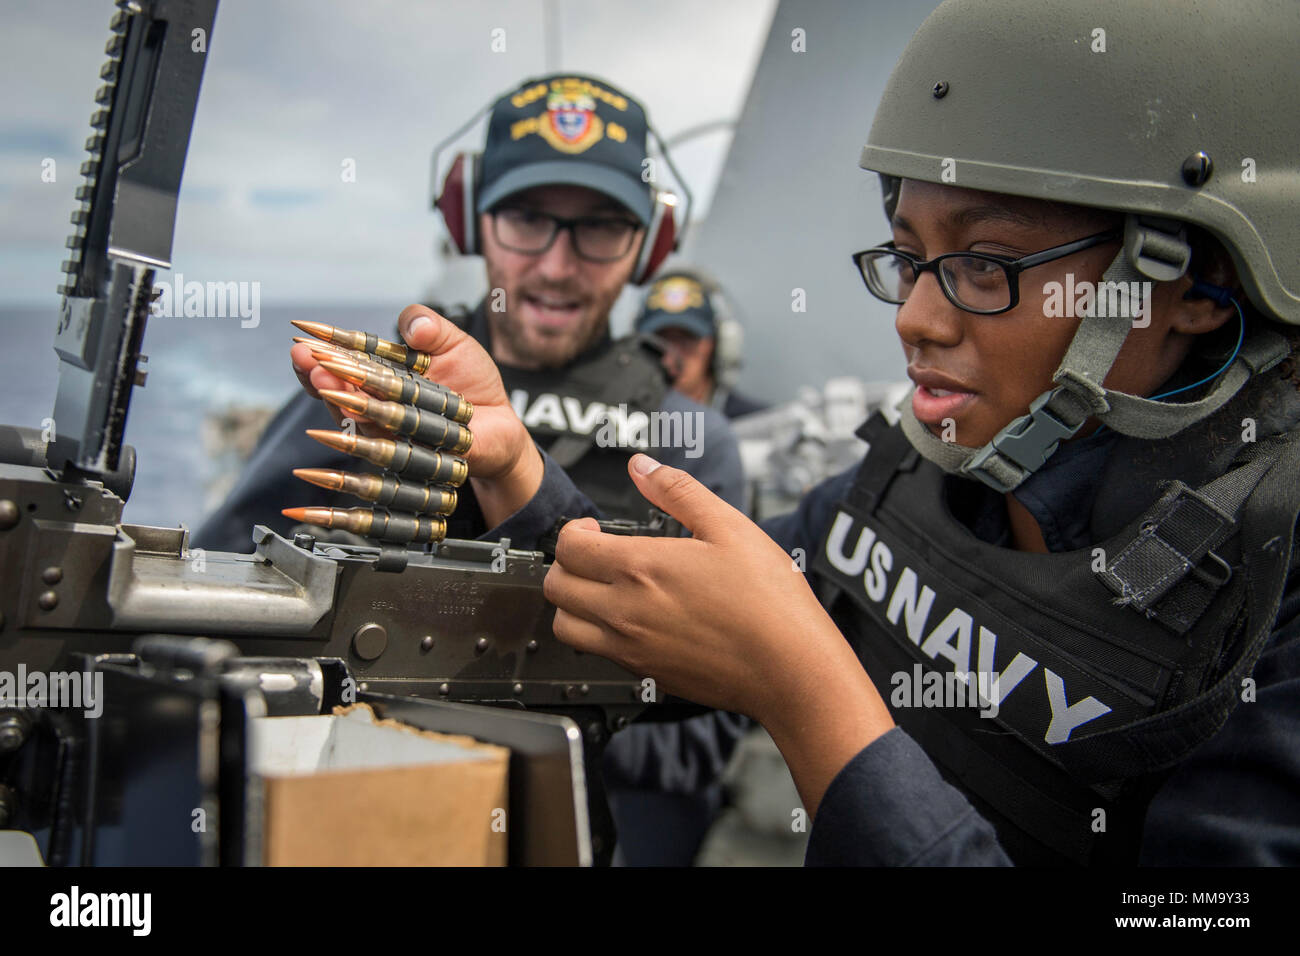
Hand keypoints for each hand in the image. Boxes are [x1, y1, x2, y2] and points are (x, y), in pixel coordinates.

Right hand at [290, 305, 541, 522]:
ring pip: (356, 415)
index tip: (303, 335)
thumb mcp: (454, 342)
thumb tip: (415, 326)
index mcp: (381, 373)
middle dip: (319, 372)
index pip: (344, 360)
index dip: (322, 349)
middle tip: (305, 358)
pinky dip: (367, 428)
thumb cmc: (473, 381)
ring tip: (323, 378)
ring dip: (337, 396)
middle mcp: (376, 403)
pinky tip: (354, 412)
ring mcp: (389, 430)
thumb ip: (430, 326)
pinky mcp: (409, 453)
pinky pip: (383, 444)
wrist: (501, 421)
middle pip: (339, 389)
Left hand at [544, 454, 893, 816]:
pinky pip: (594, 652)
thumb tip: (641, 466)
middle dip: (567, 564)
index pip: (569, 547)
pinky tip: (629, 618)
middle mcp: (624, 611)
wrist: (791, 669)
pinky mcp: (644, 674)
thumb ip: (678, 490)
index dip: (575, 532)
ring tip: (602, 589)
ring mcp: (631, 648)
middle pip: (556, 587)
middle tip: (594, 556)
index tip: (595, 530)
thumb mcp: (729, 527)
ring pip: (564, 627)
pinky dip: (595, 633)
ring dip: (572, 603)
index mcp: (641, 568)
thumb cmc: (769, 600)